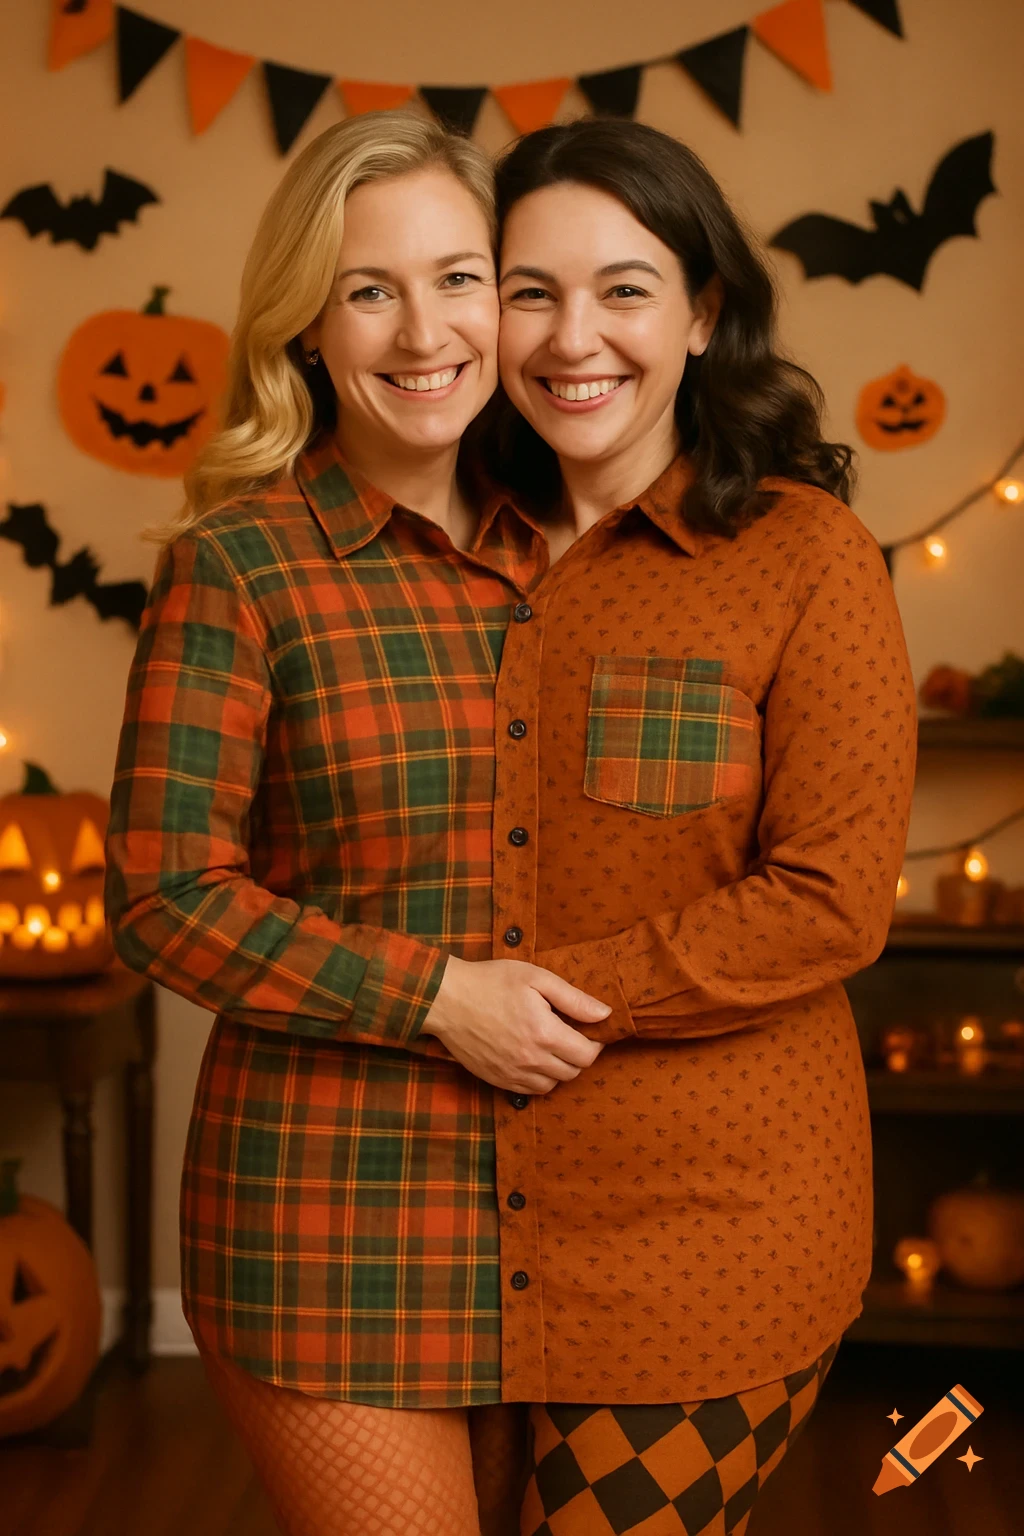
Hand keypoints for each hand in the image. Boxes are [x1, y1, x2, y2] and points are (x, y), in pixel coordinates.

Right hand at [419, 956, 609, 1093]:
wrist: (446, 999)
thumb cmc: (491, 982)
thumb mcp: (536, 978)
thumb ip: (573, 999)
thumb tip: (605, 1014)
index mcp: (544, 1033)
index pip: (587, 1055)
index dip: (595, 1043)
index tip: (588, 1029)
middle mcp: (530, 1060)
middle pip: (573, 1072)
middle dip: (578, 1055)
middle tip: (569, 1034)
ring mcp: (512, 1073)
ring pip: (552, 1085)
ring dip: (559, 1069)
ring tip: (550, 1046)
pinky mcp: (497, 1080)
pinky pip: (529, 1091)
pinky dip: (538, 1079)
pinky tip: (532, 1058)